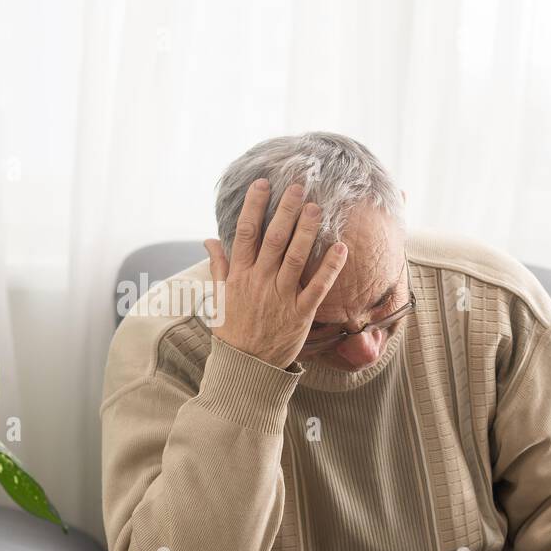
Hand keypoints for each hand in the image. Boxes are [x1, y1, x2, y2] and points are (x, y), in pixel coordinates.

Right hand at [203, 179, 348, 369]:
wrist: (246, 366)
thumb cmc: (233, 331)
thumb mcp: (219, 297)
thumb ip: (218, 266)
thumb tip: (209, 240)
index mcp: (239, 275)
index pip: (246, 233)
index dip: (254, 207)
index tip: (263, 184)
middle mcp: (259, 282)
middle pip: (274, 239)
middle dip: (286, 211)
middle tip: (298, 187)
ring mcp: (281, 297)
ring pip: (295, 257)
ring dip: (307, 231)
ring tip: (317, 208)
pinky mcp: (301, 314)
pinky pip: (318, 286)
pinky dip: (330, 267)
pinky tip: (341, 247)